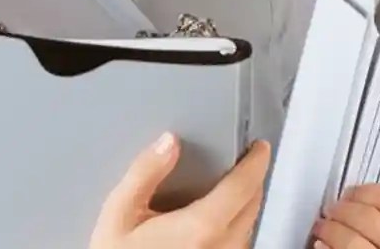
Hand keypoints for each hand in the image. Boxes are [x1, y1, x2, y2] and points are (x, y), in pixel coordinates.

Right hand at [89, 133, 270, 248]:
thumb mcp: (119, 214)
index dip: (256, 162)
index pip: (245, 185)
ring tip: (230, 188)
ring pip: (249, 225)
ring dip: (245, 203)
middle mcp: (223, 245)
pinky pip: (239, 242)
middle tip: (242, 162)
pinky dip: (236, 224)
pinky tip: (218, 219)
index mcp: (203, 226)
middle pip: (253, 203)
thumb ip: (145, 173)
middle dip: (252, 179)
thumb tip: (169, 141)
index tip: (260, 147)